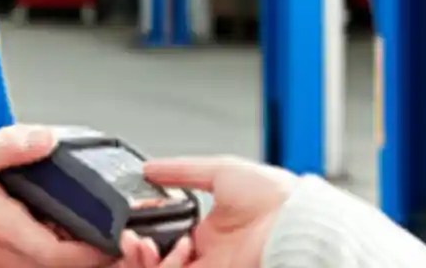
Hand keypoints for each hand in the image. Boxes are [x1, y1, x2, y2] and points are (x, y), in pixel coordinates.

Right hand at [0, 124, 112, 267]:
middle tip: (119, 222)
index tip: (124, 229)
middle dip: (101, 247)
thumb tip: (47, 138)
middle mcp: (14, 260)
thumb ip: (11, 146)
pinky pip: (44, 265)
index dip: (106, 247)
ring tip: (93, 221)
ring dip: (81, 249)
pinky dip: (60, 249)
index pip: (75, 256)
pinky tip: (60, 225)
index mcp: (12, 234)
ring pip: (60, 267)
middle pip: (75, 266)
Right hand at [119, 156, 297, 267]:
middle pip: (158, 261)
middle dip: (136, 253)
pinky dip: (165, 267)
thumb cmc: (275, 196)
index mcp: (210, 231)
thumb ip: (182, 170)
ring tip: (140, 243)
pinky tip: (172, 250)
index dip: (145, 234)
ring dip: (143, 261)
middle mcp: (208, 255)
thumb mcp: (221, 171)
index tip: (132, 224)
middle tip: (128, 239)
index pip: (165, 239)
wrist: (297, 220)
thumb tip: (150, 167)